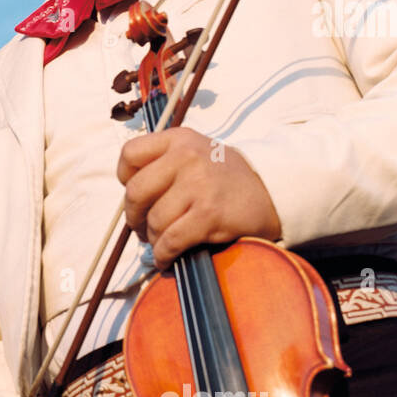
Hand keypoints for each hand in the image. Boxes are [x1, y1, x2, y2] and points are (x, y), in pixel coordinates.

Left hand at [117, 126, 280, 268]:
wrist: (272, 192)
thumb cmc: (226, 178)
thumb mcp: (196, 153)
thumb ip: (164, 164)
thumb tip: (130, 200)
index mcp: (179, 139)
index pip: (129, 154)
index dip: (125, 179)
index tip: (137, 195)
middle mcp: (186, 157)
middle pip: (136, 192)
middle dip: (134, 217)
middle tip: (143, 228)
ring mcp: (198, 185)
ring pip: (153, 221)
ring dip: (153, 239)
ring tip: (162, 242)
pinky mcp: (209, 214)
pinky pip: (171, 240)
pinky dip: (164, 254)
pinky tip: (167, 257)